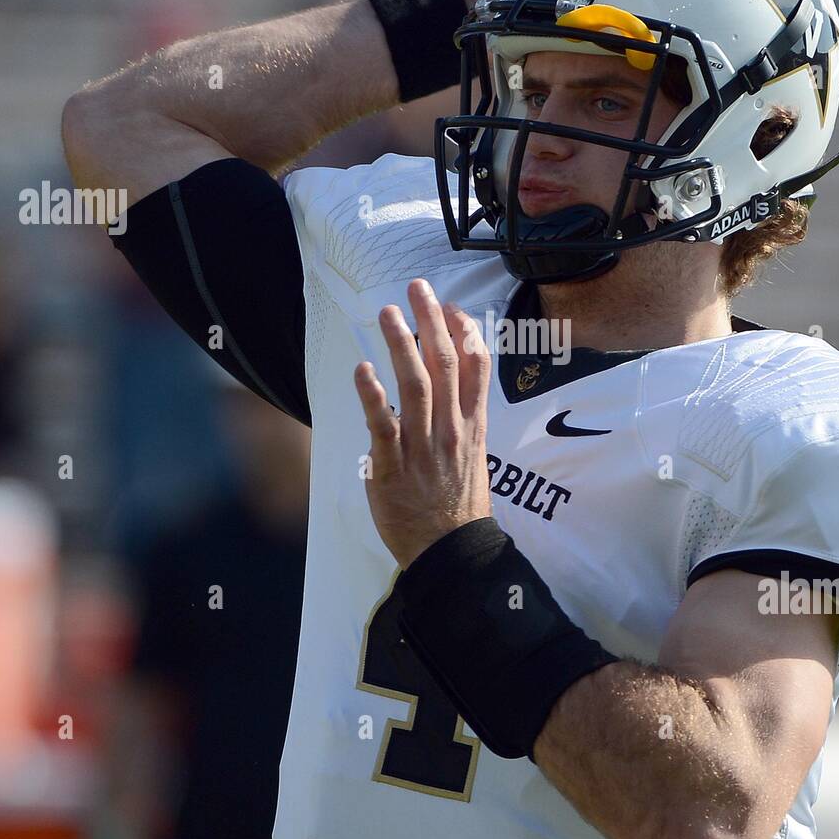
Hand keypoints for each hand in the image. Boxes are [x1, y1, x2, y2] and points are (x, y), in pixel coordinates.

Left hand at [354, 279, 492, 568]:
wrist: (449, 549)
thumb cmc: (458, 503)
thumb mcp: (473, 454)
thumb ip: (460, 418)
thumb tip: (446, 385)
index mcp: (471, 425)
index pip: (475, 366)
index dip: (464, 331)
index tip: (451, 306)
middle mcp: (449, 429)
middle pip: (444, 363)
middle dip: (430, 321)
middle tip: (417, 288)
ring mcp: (421, 446)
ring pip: (414, 385)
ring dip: (400, 345)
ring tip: (386, 313)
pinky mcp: (391, 466)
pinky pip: (382, 425)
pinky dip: (372, 396)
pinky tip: (362, 369)